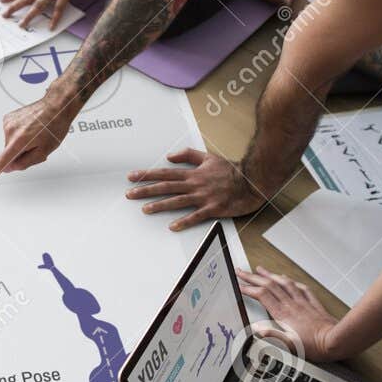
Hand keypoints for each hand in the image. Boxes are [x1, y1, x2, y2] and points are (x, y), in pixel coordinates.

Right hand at [0, 93, 80, 189]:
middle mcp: (10, 130)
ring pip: (9, 144)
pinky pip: (10, 134)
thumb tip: (9, 167)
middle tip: (36, 144)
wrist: (56, 105)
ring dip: (20, 143)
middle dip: (20, 154)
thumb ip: (25, 162)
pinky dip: (18, 135)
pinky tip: (29, 128)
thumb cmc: (54, 125)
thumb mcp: (45, 151)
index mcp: (19, 140)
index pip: (0, 163)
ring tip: (35, 133)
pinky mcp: (7, 118)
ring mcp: (7, 123)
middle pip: (8, 153)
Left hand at [126, 148, 263, 230]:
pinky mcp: (213, 209)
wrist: (251, 181)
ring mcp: (203, 197)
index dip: (147, 175)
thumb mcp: (208, 157)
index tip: (132, 177)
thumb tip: (170, 157)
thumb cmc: (231, 171)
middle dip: (146, 190)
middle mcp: (195, 185)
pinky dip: (184, 221)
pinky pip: (196, 216)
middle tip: (130, 194)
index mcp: (193, 173)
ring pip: (177, 201)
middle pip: (166, 187)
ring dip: (160, 205)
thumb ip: (188, 155)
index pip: (165, 173)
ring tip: (145, 209)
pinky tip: (173, 226)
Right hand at [236, 267, 343, 361]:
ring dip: (271, 275)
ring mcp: (302, 303)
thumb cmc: (314, 345)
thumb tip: (255, 329)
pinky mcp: (313, 305)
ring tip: (261, 270)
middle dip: (253, 277)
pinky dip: (292, 282)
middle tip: (242, 272)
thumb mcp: (288, 346)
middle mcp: (291, 305)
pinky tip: (289, 279)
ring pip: (284, 283)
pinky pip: (302, 289)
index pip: (262, 295)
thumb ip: (271, 336)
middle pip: (270, 285)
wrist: (335, 341)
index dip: (249, 289)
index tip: (239, 285)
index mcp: (283, 314)